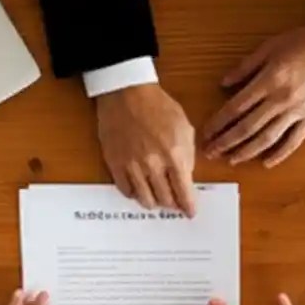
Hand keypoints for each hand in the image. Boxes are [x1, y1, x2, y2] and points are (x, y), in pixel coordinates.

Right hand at [96, 84, 197, 215]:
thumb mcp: (184, 126)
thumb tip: (186, 177)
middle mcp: (153, 164)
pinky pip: (125, 190)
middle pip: (165, 199)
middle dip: (172, 204)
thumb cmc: (158, 106)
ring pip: (145, 199)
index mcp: (174, 154)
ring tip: (157, 199)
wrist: (126, 93)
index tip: (190, 212)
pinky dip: (134, 193)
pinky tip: (138, 189)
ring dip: (153, 202)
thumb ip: (187, 154)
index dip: (188, 206)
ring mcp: (132, 166)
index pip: (184, 191)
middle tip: (174, 204)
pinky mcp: (115, 164)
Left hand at [203, 19, 304, 167]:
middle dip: (225, 142)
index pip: (236, 107)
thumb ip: (246, 66)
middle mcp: (282, 99)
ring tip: (231, 159)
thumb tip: (223, 83)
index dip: (218, 123)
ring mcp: (298, 111)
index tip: (206, 132)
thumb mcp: (272, 46)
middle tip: (210, 152)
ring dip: (246, 152)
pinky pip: (293, 141)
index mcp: (269, 80)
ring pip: (267, 138)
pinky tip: (266, 162)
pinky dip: (279, 154)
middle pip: (247, 127)